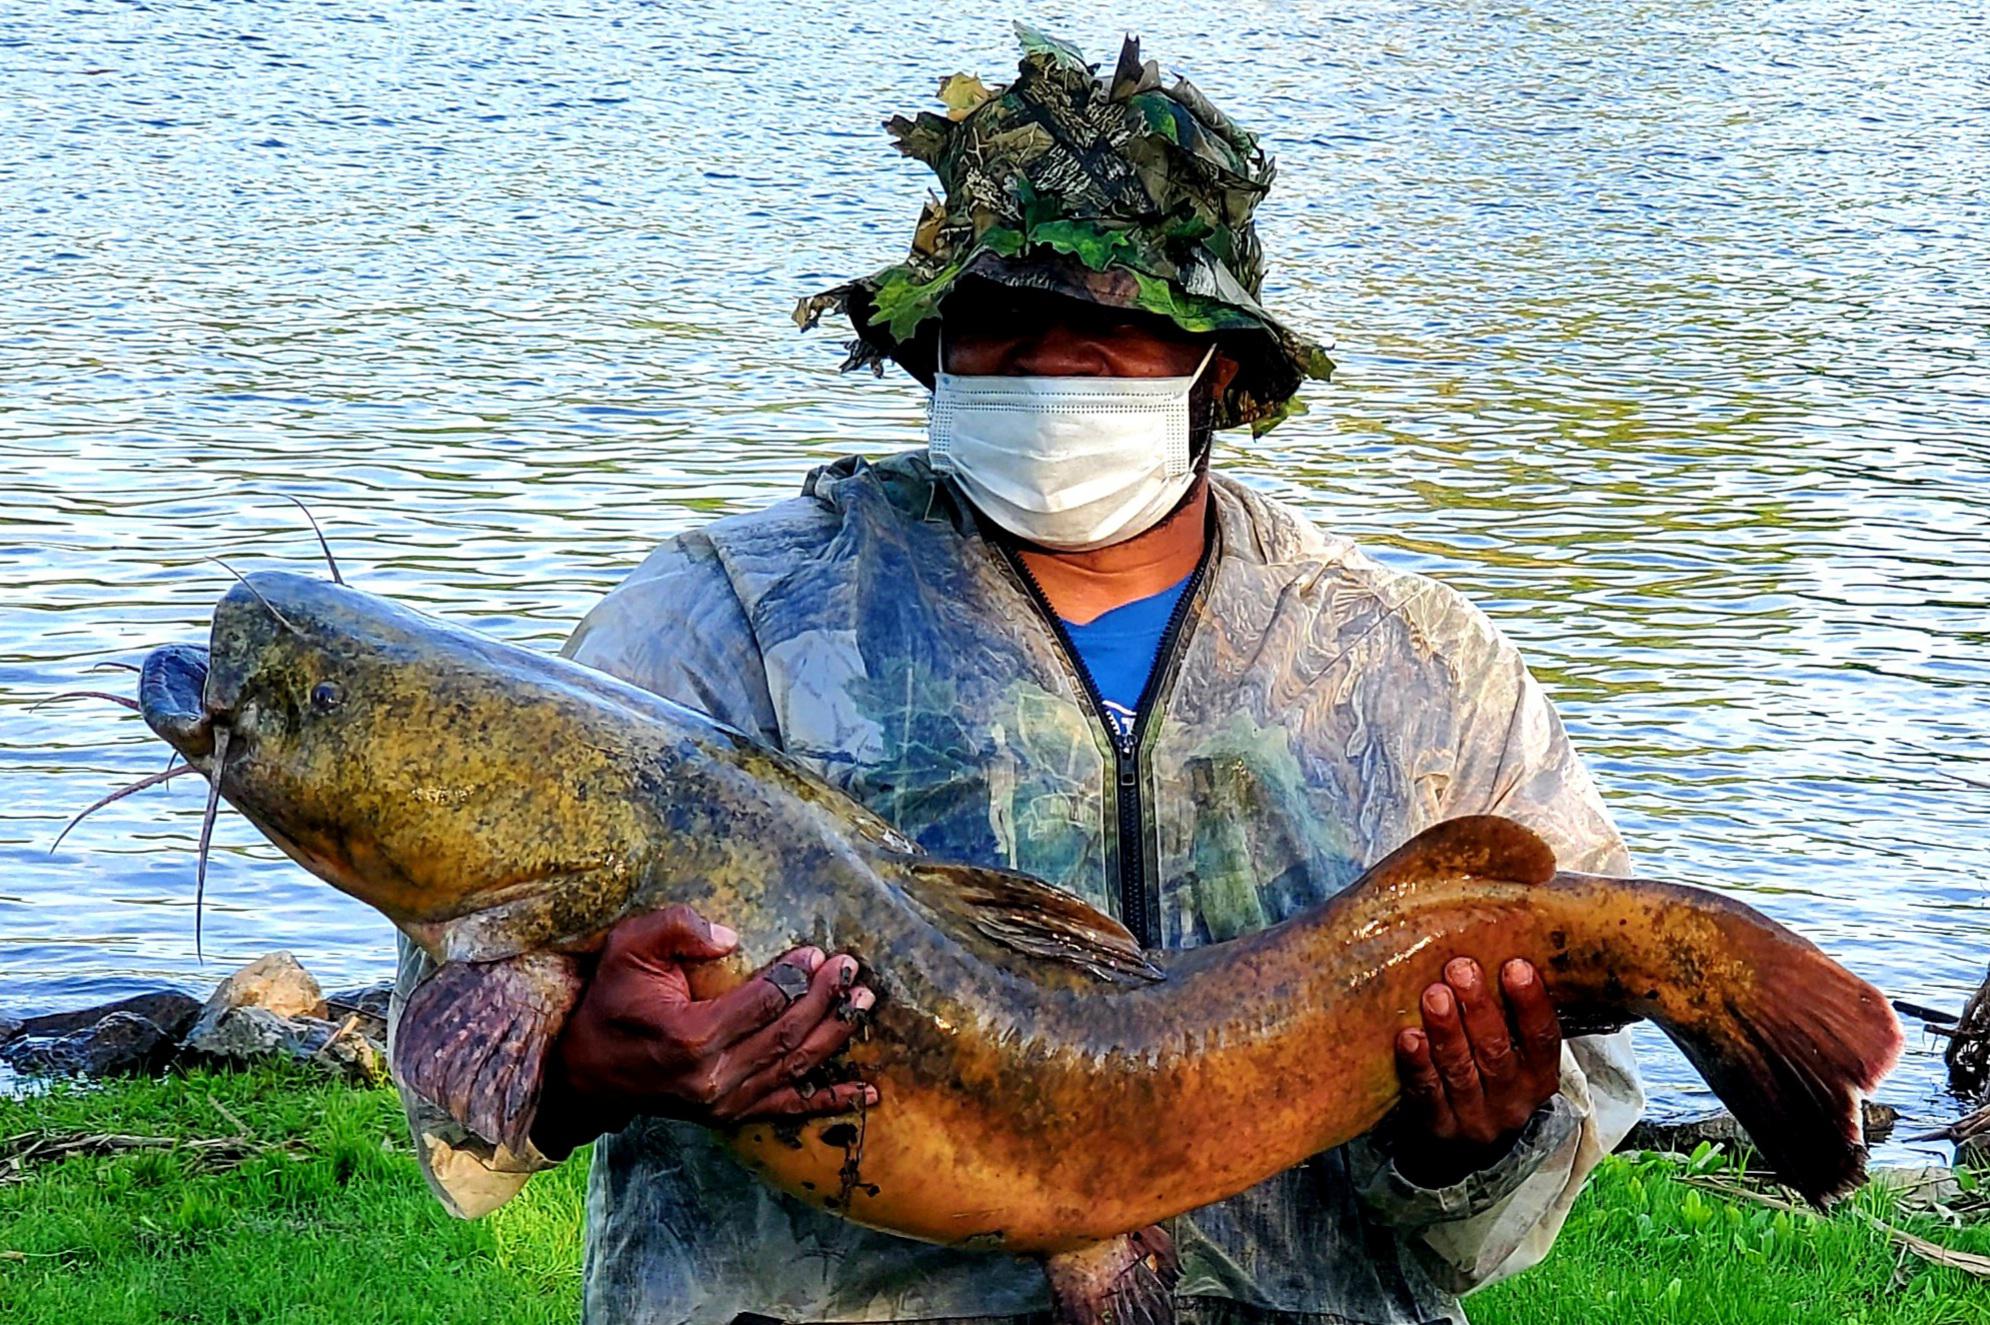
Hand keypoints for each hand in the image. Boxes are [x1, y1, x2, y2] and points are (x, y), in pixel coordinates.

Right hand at [531, 904, 877, 1156]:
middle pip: (789, 1034)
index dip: (797, 976)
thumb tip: (729, 936)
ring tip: (865, 1004)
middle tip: (852, 970)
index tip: (819, 951)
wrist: (584, 1073)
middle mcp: (715, 1077)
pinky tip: (867, 1094)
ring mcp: (725, 1102)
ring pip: (796, 1066)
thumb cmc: (609, 1003)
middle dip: (828, 999)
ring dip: (837, 1035)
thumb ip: (676, 930)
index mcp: (693, 1036)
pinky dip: (830, 1101)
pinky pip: (788, 1108)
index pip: (765, 1002)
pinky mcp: (730, 1115)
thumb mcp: (627, 950)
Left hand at [1391, 957, 1560, 1187]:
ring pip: (1461, 1072)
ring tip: (1434, 995)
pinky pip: (1427, 1094)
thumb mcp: (1514, 1055)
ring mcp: (1475, 1119)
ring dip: (1447, 1032)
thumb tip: (1497, 942)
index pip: (1543, 1039)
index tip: (1515, 965)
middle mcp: (1513, 1101)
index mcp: (1540, 1077)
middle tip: (1461, 969)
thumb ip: (1509, 1015)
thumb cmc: (1488, 1076)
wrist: (1463, 1147)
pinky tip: (1408, 1037)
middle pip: (1497, 1053)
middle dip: (1479, 1009)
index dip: (1531, 1003)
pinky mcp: (1438, 1129)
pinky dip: (1418, 1065)